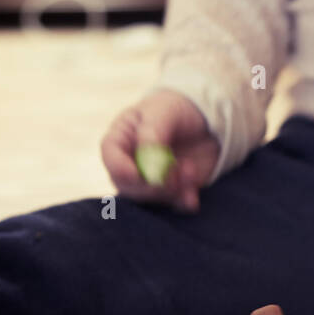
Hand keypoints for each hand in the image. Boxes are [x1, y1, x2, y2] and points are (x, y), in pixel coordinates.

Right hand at [100, 89, 220, 211]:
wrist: (204, 121)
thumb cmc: (175, 110)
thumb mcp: (164, 111)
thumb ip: (153, 131)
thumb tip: (147, 158)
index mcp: (121, 137)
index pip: (109, 153)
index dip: (119, 167)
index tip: (136, 174)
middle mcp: (129, 163)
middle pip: (126, 184)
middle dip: (150, 184)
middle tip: (173, 174)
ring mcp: (149, 180)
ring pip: (149, 198)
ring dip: (170, 190)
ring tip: (189, 170)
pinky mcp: (171, 191)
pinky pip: (173, 205)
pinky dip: (183, 202)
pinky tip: (192, 197)